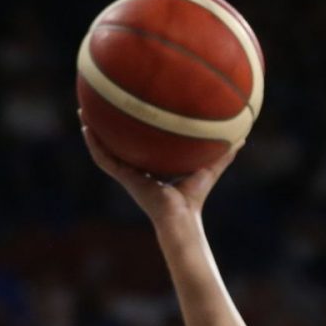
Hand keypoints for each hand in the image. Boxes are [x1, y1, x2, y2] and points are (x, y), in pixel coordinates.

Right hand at [81, 125, 240, 224]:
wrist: (182, 219)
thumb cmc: (195, 200)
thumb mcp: (208, 169)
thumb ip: (223, 154)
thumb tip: (242, 137)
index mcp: (152, 169)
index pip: (140, 147)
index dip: (134, 132)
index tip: (131, 114)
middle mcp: (137, 170)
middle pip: (118, 145)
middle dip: (109, 128)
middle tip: (100, 106)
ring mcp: (127, 175)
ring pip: (104, 150)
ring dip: (92, 133)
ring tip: (82, 112)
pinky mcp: (124, 178)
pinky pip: (104, 159)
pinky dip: (94, 145)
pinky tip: (87, 128)